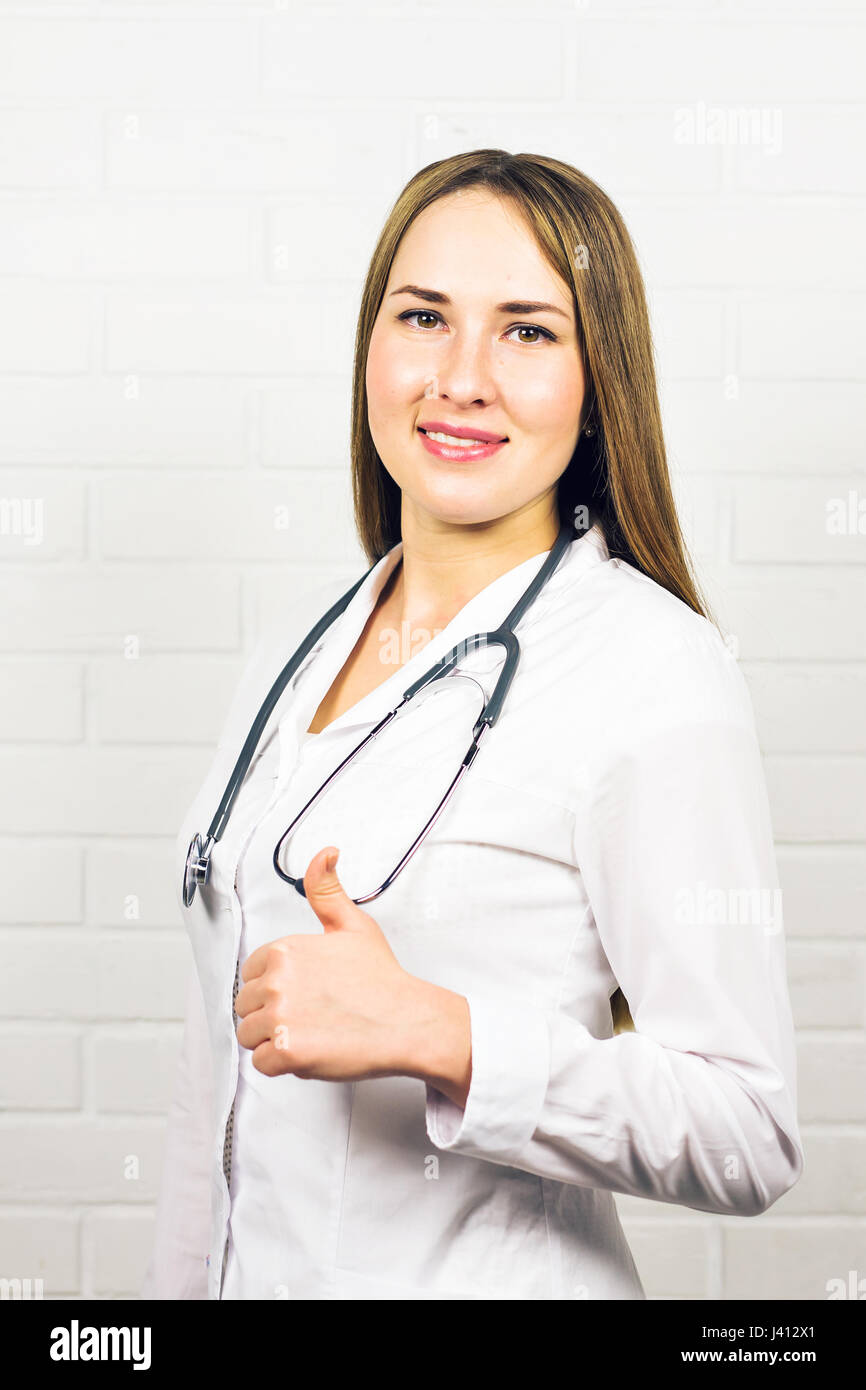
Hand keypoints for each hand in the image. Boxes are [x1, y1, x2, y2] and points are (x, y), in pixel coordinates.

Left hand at [234, 846, 470, 1104]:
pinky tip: (309, 1050)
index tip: (301, 991)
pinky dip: (280, 1065)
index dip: (274, 985)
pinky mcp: (287, 1053)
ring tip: (309, 1032)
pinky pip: (260, 1064)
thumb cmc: (382, 980)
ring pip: (249, 1035)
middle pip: (245, 1005)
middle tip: (309, 1014)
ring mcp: (281, 1018)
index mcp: (286, 951)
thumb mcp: (354, 925)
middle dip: (271, 1013)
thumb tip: (324, 855)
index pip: (251, 973)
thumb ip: (326, 890)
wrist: (407, 1021)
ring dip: (272, 1039)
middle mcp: (278, 982)